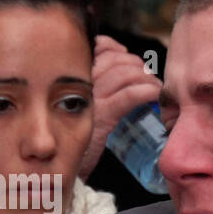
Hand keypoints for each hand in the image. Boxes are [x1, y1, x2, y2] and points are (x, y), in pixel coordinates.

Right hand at [80, 35, 163, 179]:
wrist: (57, 165)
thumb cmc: (68, 137)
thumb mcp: (74, 106)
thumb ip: (87, 89)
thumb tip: (107, 76)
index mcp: (74, 77)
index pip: (97, 49)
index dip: (115, 48)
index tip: (124, 54)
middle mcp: (80, 83)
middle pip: (115, 59)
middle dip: (136, 64)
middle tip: (147, 77)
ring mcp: (92, 98)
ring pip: (125, 74)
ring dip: (146, 78)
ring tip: (155, 87)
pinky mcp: (103, 116)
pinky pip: (130, 95)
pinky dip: (147, 92)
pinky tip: (154, 95)